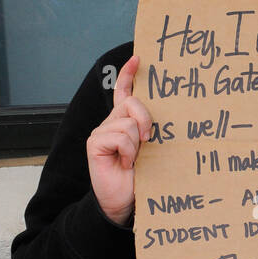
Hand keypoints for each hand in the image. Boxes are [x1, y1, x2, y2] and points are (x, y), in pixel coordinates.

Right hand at [86, 55, 152, 226]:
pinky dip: (127, 152)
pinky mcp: (95, 143)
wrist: (124, 201)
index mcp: (125, 122)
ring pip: (128, 123)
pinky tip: (123, 164)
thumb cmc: (141, 175)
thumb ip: (151, 129)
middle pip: (132, 103)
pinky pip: (120, 137)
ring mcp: (101, 132)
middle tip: (149, 141)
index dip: (129, 74)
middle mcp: (111, 123)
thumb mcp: (151, 149)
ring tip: (133, 161)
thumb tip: (163, 119)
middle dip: (146, 120)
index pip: (124, 92)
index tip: (138, 57)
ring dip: (136, 145)